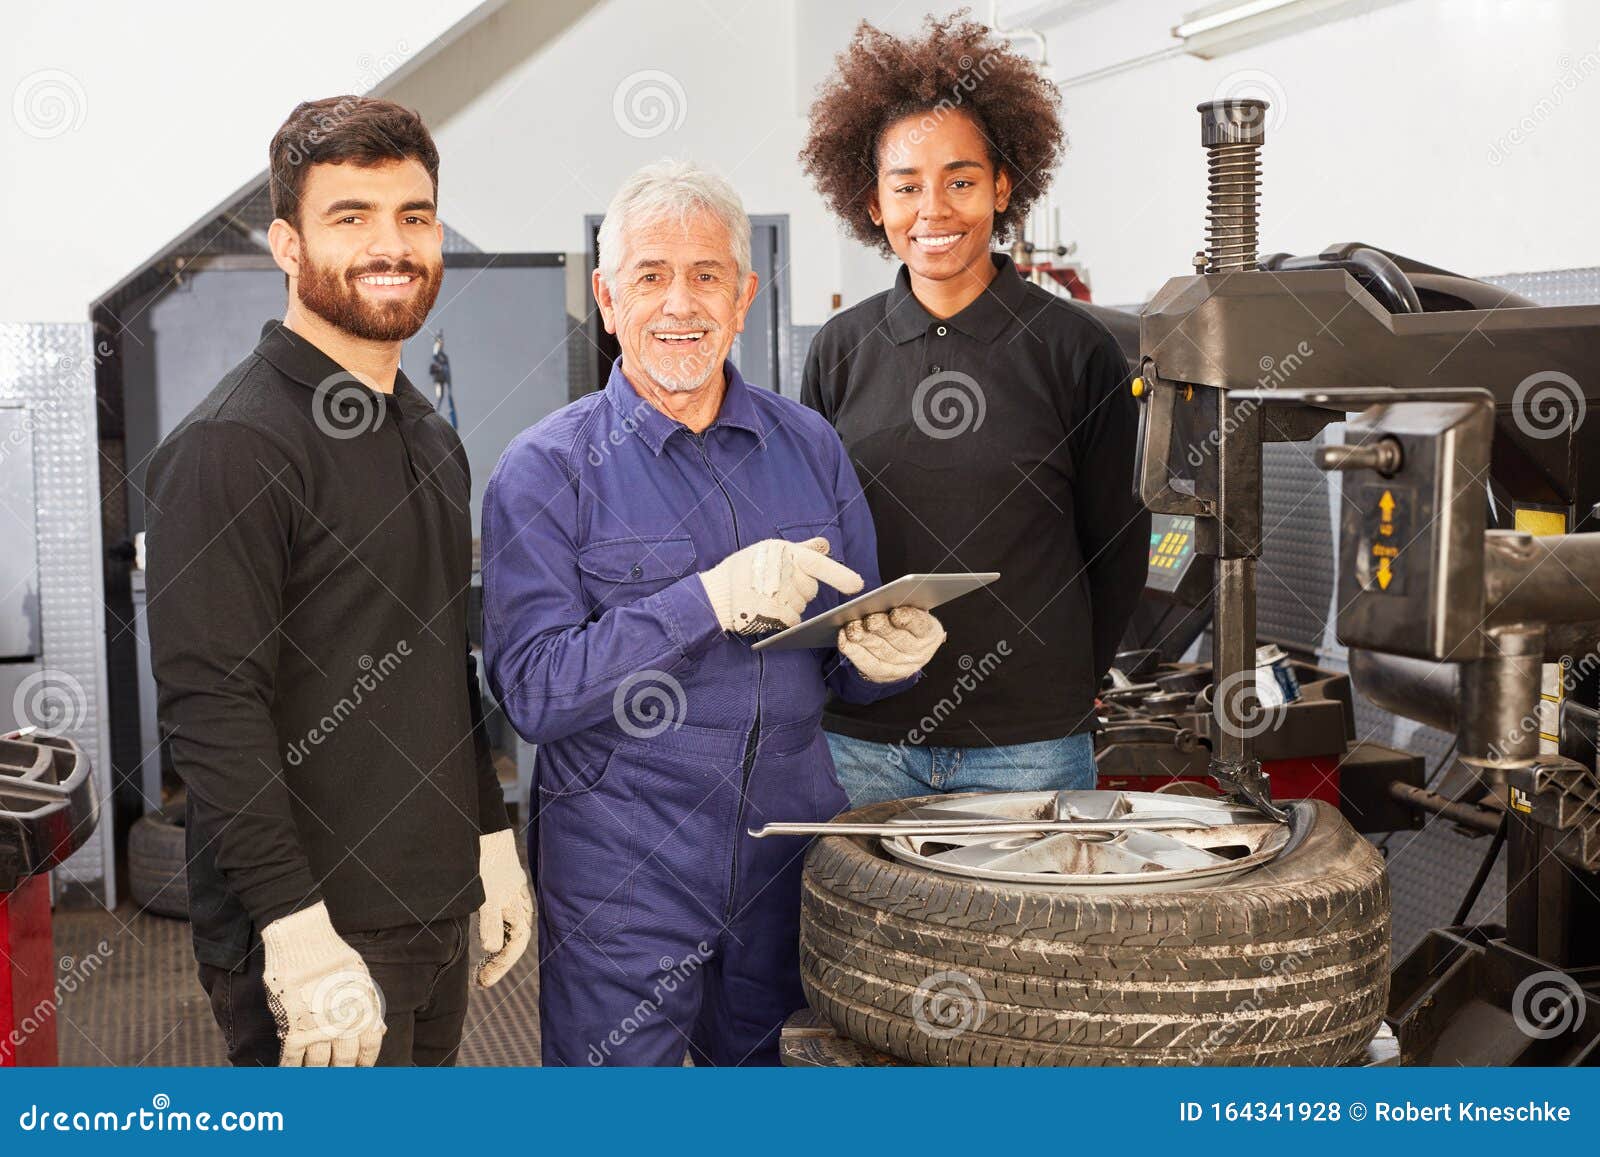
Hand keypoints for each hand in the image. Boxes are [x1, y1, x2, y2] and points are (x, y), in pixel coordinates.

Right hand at [259, 902, 384, 1066]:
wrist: (304, 941)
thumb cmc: (334, 957)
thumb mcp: (361, 979)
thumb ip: (369, 1007)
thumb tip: (379, 1032)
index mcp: (362, 1010)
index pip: (368, 1047)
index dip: (364, 1062)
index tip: (360, 1070)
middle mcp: (342, 1023)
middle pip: (343, 1061)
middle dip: (341, 1073)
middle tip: (337, 1079)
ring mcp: (316, 1027)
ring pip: (317, 1064)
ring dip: (316, 1075)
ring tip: (314, 1080)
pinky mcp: (292, 1027)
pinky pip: (292, 1058)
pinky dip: (290, 1070)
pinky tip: (290, 1074)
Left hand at [474, 828, 532, 987]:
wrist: (484, 829)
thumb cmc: (486, 861)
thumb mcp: (486, 895)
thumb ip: (491, 923)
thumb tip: (494, 949)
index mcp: (519, 908)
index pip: (515, 946)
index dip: (500, 966)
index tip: (482, 982)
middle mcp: (519, 902)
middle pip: (515, 940)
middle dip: (500, 962)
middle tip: (481, 978)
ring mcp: (511, 893)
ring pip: (511, 929)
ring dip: (498, 949)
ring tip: (482, 964)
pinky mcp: (502, 885)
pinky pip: (504, 915)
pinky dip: (496, 931)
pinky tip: (485, 936)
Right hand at [699, 537, 862, 637]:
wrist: (716, 594)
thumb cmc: (744, 569)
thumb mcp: (770, 551)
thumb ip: (802, 550)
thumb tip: (825, 544)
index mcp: (785, 554)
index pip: (818, 564)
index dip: (840, 575)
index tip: (858, 585)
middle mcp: (785, 574)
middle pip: (810, 588)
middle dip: (799, 588)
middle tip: (776, 584)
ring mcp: (780, 596)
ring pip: (801, 605)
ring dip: (790, 603)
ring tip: (766, 595)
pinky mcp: (775, 616)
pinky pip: (793, 619)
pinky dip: (784, 617)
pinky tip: (767, 609)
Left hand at [837, 607, 945, 682]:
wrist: (908, 650)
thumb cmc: (906, 623)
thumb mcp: (912, 611)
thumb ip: (902, 604)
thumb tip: (880, 599)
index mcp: (929, 632)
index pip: (921, 625)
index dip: (908, 620)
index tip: (895, 613)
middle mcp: (919, 652)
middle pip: (899, 640)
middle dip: (882, 629)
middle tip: (869, 619)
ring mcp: (902, 666)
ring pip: (882, 652)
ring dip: (865, 639)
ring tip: (852, 628)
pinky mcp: (884, 675)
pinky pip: (868, 664)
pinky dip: (854, 651)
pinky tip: (844, 639)